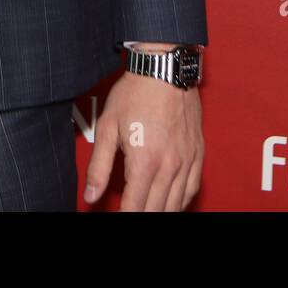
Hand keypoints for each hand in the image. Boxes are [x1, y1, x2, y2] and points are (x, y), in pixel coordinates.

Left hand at [84, 65, 203, 210]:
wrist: (164, 70)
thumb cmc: (134, 94)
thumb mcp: (107, 127)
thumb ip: (99, 167)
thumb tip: (91, 196)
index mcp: (145, 162)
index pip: (134, 207)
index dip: (124, 218)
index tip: (116, 218)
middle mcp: (169, 167)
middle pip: (156, 210)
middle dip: (141, 216)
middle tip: (129, 214)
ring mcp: (186, 162)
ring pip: (175, 205)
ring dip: (160, 212)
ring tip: (145, 211)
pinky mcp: (197, 155)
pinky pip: (191, 190)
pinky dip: (179, 203)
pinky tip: (169, 204)